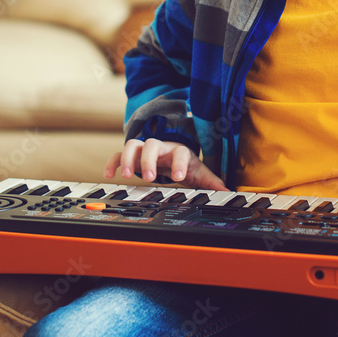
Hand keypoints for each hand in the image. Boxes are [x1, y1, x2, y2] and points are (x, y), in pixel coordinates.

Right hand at [103, 138, 228, 190]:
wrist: (171, 157)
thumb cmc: (185, 164)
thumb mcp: (199, 173)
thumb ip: (212, 182)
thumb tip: (228, 191)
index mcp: (179, 151)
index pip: (180, 153)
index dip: (179, 163)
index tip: (178, 177)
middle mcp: (161, 147)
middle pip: (152, 144)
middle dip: (149, 160)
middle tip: (149, 178)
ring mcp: (145, 150)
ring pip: (133, 144)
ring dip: (129, 159)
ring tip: (128, 176)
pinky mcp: (132, 155)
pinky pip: (118, 154)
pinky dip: (113, 162)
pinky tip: (109, 175)